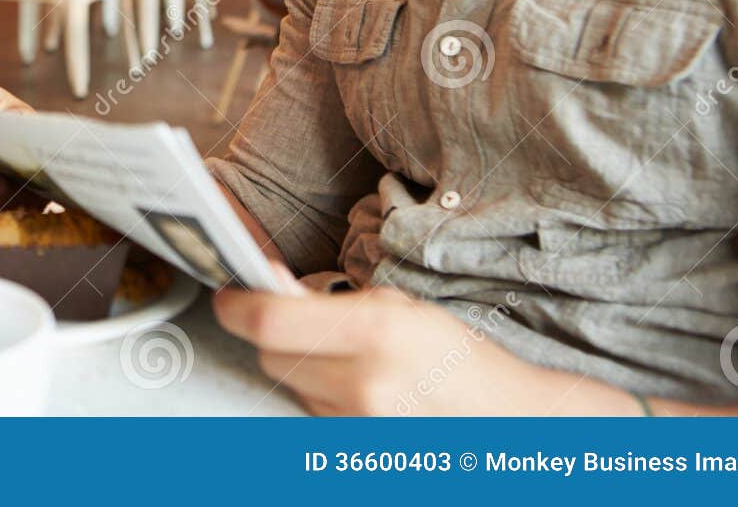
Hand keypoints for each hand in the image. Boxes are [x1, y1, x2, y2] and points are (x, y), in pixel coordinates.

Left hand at [213, 281, 559, 415]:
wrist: (507, 424)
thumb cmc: (460, 360)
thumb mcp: (398, 308)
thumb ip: (330, 301)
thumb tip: (270, 286)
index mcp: (377, 334)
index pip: (270, 321)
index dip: (237, 305)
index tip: (230, 295)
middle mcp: (363, 385)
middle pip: (271, 356)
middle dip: (271, 333)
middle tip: (292, 316)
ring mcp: (358, 426)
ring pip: (288, 387)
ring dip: (299, 366)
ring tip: (345, 356)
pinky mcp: (354, 451)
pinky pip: (311, 414)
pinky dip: (319, 394)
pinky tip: (354, 385)